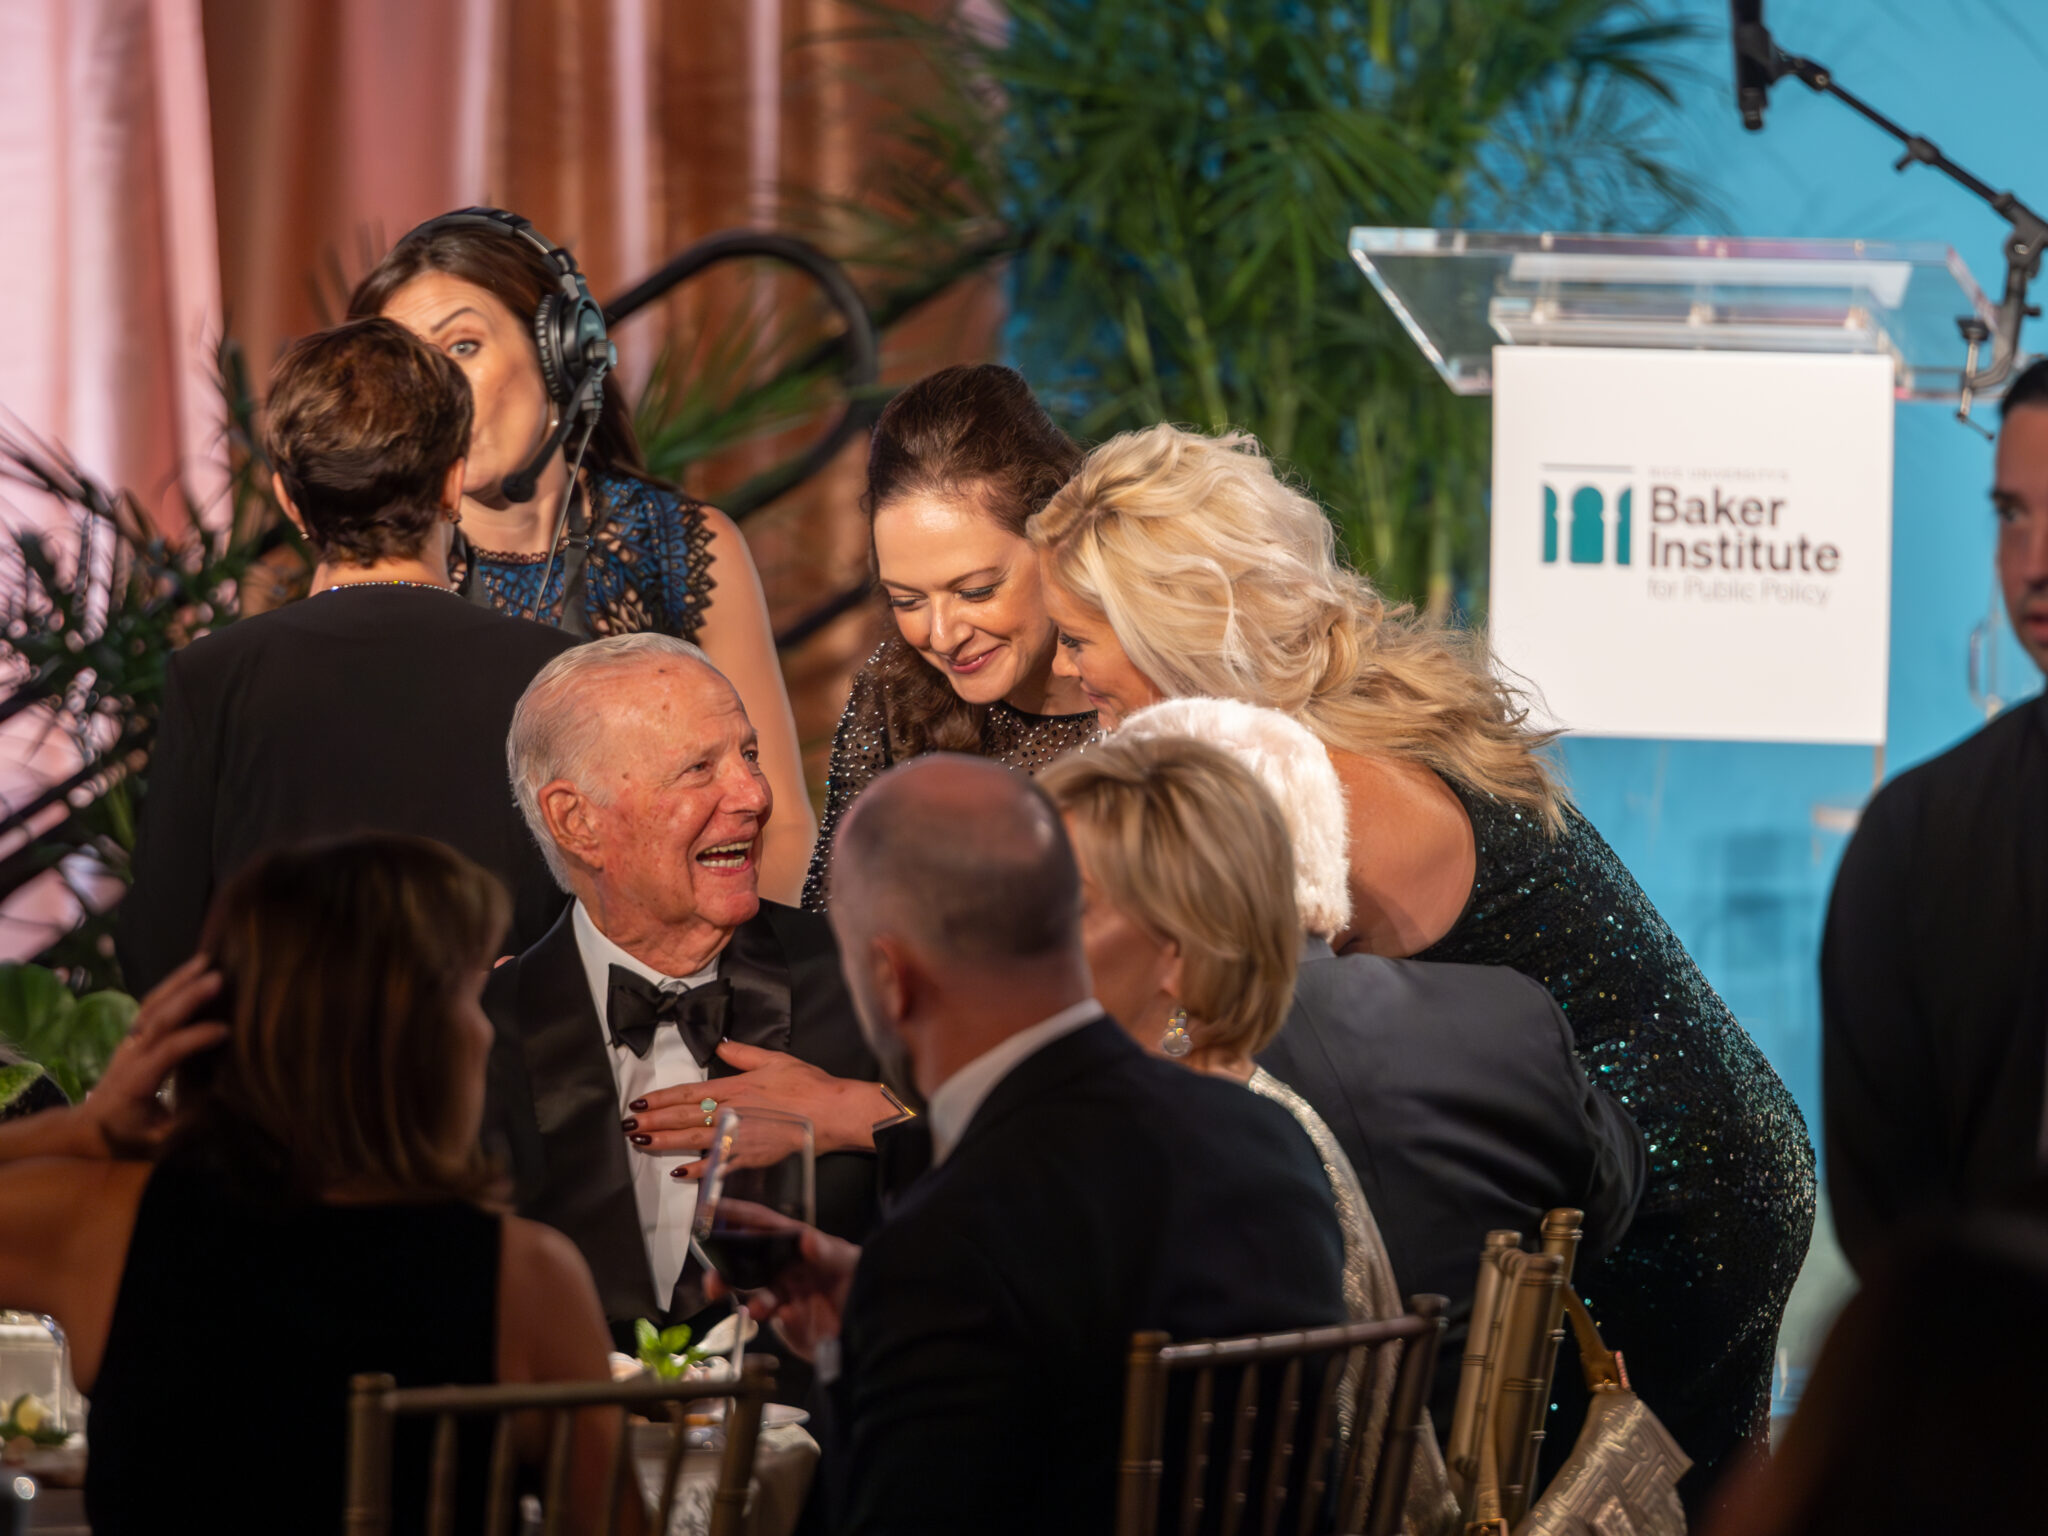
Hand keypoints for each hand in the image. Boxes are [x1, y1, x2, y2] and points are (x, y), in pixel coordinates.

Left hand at [80, 956, 228, 1157]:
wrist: (86, 1129)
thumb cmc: (124, 1138)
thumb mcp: (155, 1142)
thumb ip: (184, 1125)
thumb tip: (220, 1103)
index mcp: (136, 1081)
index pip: (166, 1051)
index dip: (195, 1038)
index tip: (226, 1030)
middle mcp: (131, 1055)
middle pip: (158, 1018)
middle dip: (188, 996)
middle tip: (219, 977)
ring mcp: (129, 1042)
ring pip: (152, 1004)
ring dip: (178, 981)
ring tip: (206, 960)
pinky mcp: (133, 1037)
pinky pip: (151, 1005)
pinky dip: (171, 985)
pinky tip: (191, 972)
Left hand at [624, 1042, 892, 1162]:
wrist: (832, 1113)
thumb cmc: (808, 1084)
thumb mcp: (776, 1059)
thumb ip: (744, 1054)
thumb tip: (722, 1046)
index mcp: (736, 1087)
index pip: (690, 1093)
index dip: (663, 1098)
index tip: (640, 1102)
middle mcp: (732, 1112)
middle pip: (685, 1118)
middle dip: (654, 1121)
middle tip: (628, 1125)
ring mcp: (740, 1137)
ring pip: (694, 1141)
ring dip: (665, 1142)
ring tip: (640, 1143)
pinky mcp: (752, 1157)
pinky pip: (719, 1166)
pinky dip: (698, 1170)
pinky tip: (679, 1172)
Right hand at [704, 1220, 859, 1364]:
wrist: (874, 1325)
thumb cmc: (864, 1279)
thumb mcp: (850, 1261)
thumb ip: (829, 1251)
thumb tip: (807, 1239)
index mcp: (795, 1244)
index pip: (762, 1224)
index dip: (736, 1215)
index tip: (709, 1209)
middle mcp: (784, 1268)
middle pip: (745, 1263)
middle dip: (725, 1269)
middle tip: (715, 1279)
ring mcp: (783, 1296)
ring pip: (752, 1294)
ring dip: (748, 1300)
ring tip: (756, 1308)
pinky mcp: (787, 1324)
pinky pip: (772, 1320)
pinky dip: (775, 1319)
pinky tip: (785, 1317)